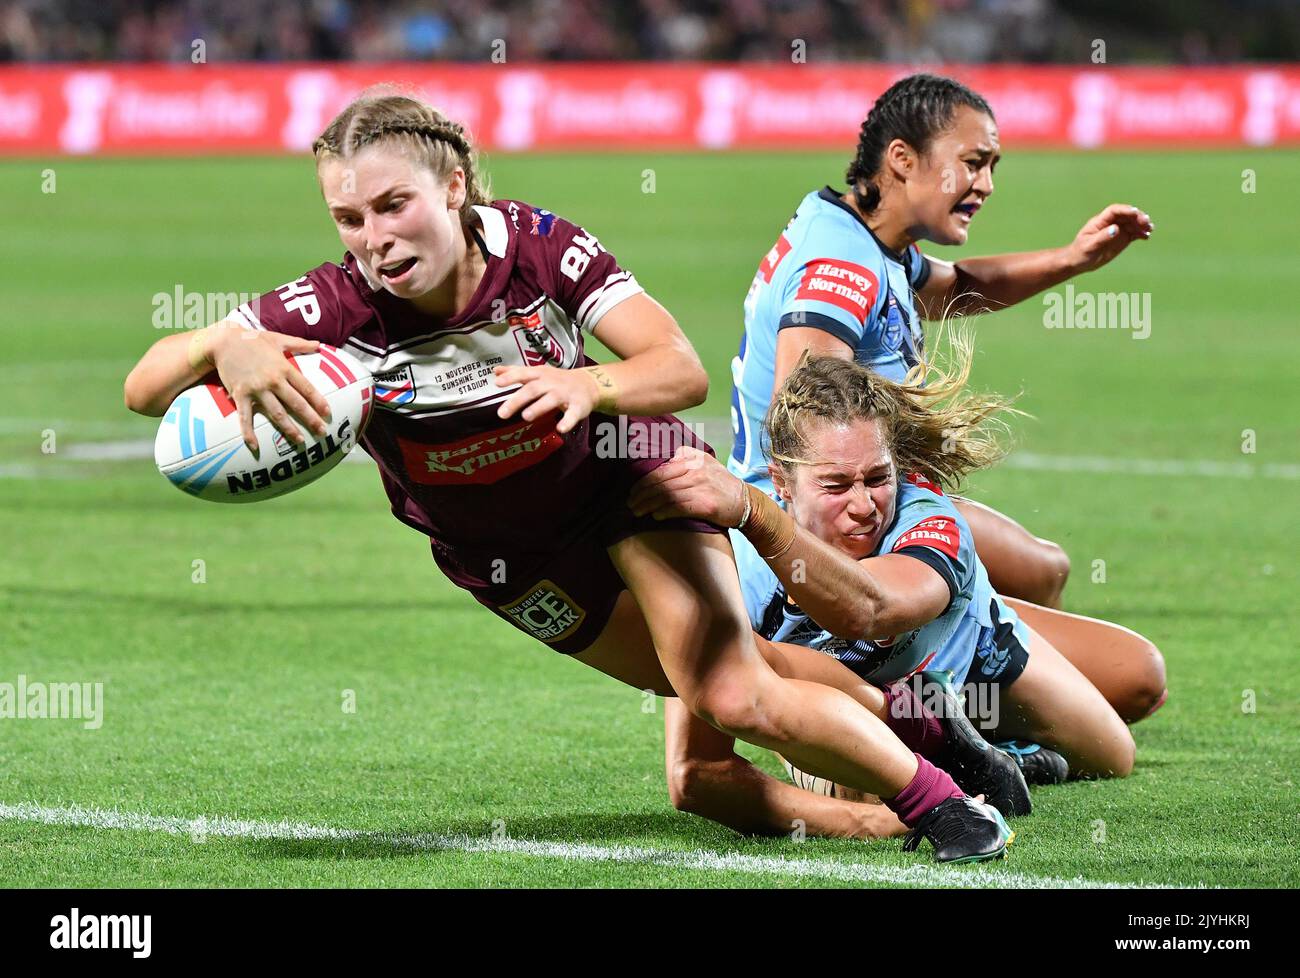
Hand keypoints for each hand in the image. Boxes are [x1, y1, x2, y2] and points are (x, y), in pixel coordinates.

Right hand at [207, 325, 330, 452]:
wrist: (223, 341)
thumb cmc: (252, 339)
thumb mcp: (278, 340)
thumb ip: (300, 344)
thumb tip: (319, 344)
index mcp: (284, 367)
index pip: (306, 388)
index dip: (318, 401)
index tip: (328, 413)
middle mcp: (273, 380)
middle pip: (296, 403)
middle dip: (310, 419)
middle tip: (322, 432)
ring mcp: (256, 389)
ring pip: (276, 413)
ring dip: (289, 429)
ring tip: (300, 441)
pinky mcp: (240, 395)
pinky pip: (245, 417)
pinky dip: (249, 433)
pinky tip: (255, 446)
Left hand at [494, 364, 598, 433]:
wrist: (589, 384)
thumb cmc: (558, 380)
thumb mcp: (538, 373)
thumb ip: (517, 373)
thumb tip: (496, 371)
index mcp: (540, 375)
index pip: (523, 374)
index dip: (510, 378)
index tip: (497, 383)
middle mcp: (551, 383)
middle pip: (533, 389)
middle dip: (517, 400)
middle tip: (502, 413)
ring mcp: (565, 394)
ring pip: (551, 400)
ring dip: (538, 408)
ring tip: (525, 417)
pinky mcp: (578, 406)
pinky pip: (572, 414)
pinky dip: (567, 421)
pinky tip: (560, 429)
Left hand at [627, 445, 747, 525]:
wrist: (745, 501)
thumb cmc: (721, 485)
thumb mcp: (704, 463)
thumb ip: (684, 461)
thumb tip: (660, 466)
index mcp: (692, 458)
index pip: (661, 469)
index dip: (643, 482)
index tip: (633, 491)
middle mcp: (696, 469)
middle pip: (661, 482)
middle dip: (641, 495)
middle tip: (630, 504)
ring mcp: (701, 486)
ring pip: (666, 495)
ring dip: (648, 505)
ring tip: (637, 512)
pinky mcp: (706, 503)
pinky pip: (678, 507)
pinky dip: (664, 512)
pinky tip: (656, 516)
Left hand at [1065, 204, 1153, 273]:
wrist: (1078, 262)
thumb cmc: (1080, 253)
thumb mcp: (1090, 246)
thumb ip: (1102, 237)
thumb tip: (1116, 228)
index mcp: (1099, 222)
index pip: (1114, 211)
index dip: (1125, 210)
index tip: (1135, 213)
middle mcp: (1110, 223)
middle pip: (1126, 215)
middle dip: (1137, 217)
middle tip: (1146, 222)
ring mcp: (1117, 230)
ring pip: (1132, 223)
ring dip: (1141, 225)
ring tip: (1150, 229)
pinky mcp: (1122, 238)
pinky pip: (1134, 233)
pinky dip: (1141, 233)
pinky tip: (1146, 236)